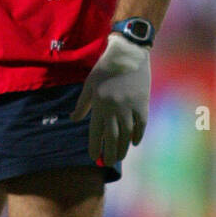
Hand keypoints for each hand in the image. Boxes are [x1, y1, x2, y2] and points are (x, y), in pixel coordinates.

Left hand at [71, 32, 150, 164]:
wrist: (128, 54)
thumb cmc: (105, 68)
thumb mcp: (89, 85)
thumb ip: (82, 104)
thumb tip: (73, 119)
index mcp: (99, 104)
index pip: (96, 132)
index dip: (95, 146)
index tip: (93, 157)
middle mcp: (114, 108)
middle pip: (112, 137)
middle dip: (109, 152)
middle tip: (108, 162)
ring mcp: (130, 107)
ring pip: (127, 133)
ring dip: (123, 147)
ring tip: (119, 156)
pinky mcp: (142, 103)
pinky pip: (141, 124)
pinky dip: (138, 135)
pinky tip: (134, 143)